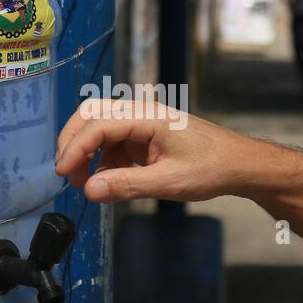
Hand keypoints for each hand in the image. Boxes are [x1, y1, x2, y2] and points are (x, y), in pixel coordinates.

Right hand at [55, 98, 263, 202]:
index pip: (99, 124)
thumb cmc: (211, 168)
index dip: (76, 147)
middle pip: (92, 115)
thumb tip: (90, 189)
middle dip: (73, 142)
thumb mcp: (169, 182)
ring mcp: (142, 122)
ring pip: (100, 128)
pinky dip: (103, 159)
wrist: (239, 164)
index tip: (63, 173)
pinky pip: (114, 142)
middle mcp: (141, 113)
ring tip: (84, 183)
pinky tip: (107, 180)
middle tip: (65, 173)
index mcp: (148, 117)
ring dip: (87, 152)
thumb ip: (127, 185)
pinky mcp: (145, 135)